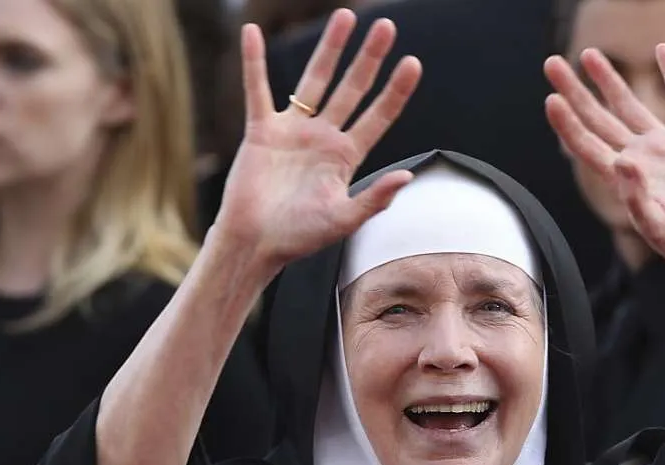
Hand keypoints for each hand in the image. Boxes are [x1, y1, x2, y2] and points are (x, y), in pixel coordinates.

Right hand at [214, 10, 421, 275]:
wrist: (255, 243)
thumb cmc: (299, 237)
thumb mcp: (343, 219)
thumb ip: (374, 198)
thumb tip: (408, 176)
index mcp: (346, 157)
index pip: (378, 116)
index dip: (395, 91)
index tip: (413, 63)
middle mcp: (324, 137)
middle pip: (352, 88)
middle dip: (369, 58)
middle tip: (386, 26)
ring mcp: (293, 131)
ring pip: (314, 81)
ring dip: (329, 49)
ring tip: (345, 17)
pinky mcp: (262, 131)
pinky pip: (257, 90)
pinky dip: (254, 63)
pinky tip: (252, 33)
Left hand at [544, 45, 664, 304]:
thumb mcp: (661, 230)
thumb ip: (639, 200)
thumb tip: (623, 163)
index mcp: (622, 181)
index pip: (586, 146)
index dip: (568, 124)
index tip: (551, 100)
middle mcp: (637, 158)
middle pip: (598, 118)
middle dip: (575, 92)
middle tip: (552, 64)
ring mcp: (664, 146)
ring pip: (629, 104)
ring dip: (609, 80)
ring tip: (589, 54)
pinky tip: (662, 50)